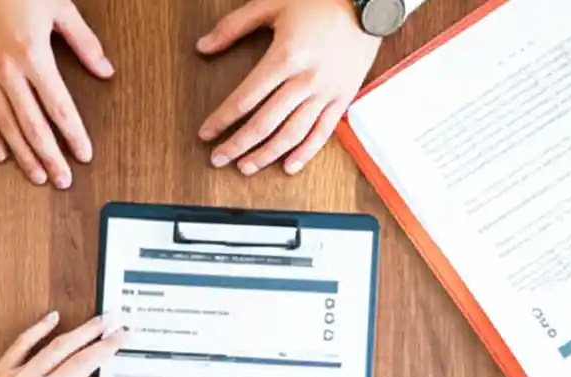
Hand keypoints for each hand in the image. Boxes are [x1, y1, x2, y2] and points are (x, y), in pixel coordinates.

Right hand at [0, 0, 113, 188]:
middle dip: (50, 156)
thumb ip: (84, 42)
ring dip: (23, 154)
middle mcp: (7, 70)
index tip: (83, 155)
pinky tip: (1, 154)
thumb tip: (105, 70)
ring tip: (37, 175)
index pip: (59, 107)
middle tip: (62, 179)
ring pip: (5, 124)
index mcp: (33, 54)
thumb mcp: (58, 5)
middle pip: (33, 125)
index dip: (73, 135)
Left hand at [0, 312, 127, 376]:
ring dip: (71, 329)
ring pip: (45, 343)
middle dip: (93, 332)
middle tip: (112, 322)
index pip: (83, 365)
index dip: (106, 348)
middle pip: (66, 347)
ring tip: (91, 321)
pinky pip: (17, 346)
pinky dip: (35, 331)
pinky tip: (49, 321)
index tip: (121, 338)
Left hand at [197, 0, 380, 176]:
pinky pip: (323, 132)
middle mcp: (305, 80)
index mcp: (285, 56)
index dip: (222, 119)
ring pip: (292, 134)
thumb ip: (233, 26)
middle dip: (238, 145)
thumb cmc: (320, 0)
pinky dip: (306, 153)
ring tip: (246, 167)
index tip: (206, 133)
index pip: (245, 98)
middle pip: (265, 123)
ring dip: (266, 154)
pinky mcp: (343, 98)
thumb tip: (203, 46)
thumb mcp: (271, 4)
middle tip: (218, 158)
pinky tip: (289, 165)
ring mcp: (326, 92)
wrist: (367, 1)